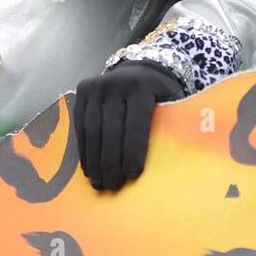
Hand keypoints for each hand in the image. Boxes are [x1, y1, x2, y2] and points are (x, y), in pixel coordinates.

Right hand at [73, 61, 183, 191]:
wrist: (139, 68)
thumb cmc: (160, 92)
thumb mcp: (171, 100)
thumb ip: (171, 123)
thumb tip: (175, 163)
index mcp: (141, 87)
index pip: (136, 124)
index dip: (134, 151)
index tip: (133, 175)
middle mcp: (116, 83)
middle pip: (111, 131)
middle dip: (112, 162)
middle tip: (113, 187)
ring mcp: (96, 87)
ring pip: (92, 131)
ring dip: (95, 161)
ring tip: (100, 184)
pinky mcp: (82, 92)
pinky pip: (81, 127)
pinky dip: (85, 151)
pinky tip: (90, 169)